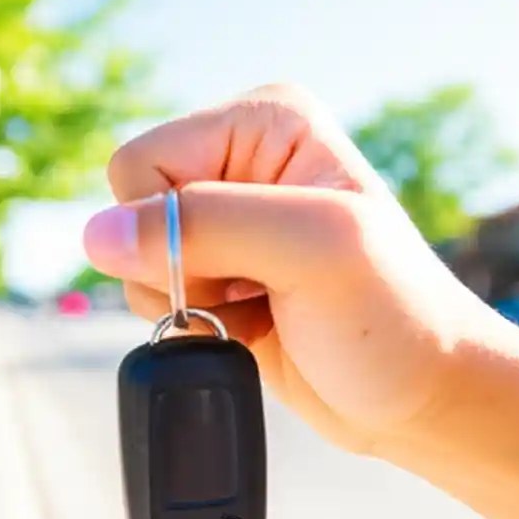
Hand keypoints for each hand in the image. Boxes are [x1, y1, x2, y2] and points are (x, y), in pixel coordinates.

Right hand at [84, 84, 501, 457]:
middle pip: (131, 209)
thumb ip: (204, 227)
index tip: (244, 264)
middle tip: (256, 289)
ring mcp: (230, 219)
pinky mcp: (221, 273)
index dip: (169, 227)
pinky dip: (192, 323)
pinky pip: (154, 293)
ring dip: (186, 301)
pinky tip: (251, 325)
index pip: (143, 162)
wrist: (420, 397)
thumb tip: (97, 234)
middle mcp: (241, 158)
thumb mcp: (311, 252)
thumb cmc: (392, 319)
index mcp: (265, 121)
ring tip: (260, 306)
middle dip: (177, 267)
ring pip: (134, 257)